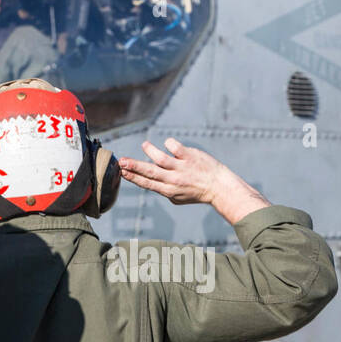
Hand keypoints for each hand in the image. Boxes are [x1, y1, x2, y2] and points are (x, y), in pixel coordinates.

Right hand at [119, 138, 268, 223]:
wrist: (218, 187)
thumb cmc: (197, 192)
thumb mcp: (178, 197)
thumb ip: (164, 190)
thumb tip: (149, 181)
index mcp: (168, 190)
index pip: (147, 183)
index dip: (133, 177)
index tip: (122, 171)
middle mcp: (173, 180)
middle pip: (149, 172)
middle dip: (134, 166)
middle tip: (121, 161)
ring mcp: (182, 168)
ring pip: (161, 159)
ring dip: (150, 152)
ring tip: (145, 145)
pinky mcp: (190, 156)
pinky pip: (175, 147)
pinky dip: (169, 143)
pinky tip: (168, 143)